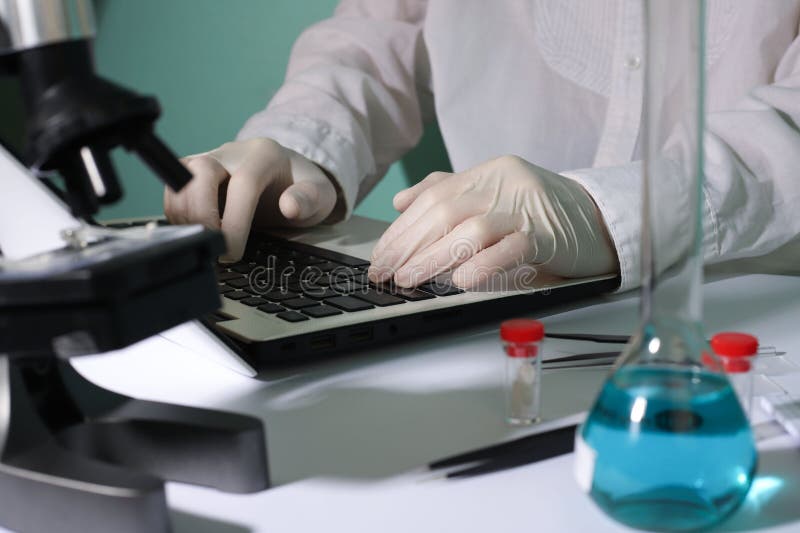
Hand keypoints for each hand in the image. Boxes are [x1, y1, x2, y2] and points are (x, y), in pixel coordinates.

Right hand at [164, 138, 336, 260]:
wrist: (288, 174)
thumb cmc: (302, 187)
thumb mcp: (319, 194)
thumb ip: (309, 200)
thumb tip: (290, 207)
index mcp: (265, 155)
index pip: (243, 184)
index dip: (234, 221)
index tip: (233, 250)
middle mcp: (233, 152)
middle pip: (201, 172)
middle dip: (202, 214)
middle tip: (214, 245)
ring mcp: (210, 158)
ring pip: (180, 178)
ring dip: (185, 215)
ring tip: (205, 241)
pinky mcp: (194, 172)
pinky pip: (174, 188)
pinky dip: (178, 213)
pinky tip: (196, 232)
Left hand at [368, 155, 617, 288]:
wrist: (600, 220)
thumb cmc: (541, 214)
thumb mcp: (494, 195)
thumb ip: (449, 193)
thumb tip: (403, 203)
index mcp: (487, 173)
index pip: (432, 197)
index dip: (401, 228)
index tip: (380, 255)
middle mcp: (504, 183)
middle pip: (444, 212)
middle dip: (407, 245)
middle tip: (384, 272)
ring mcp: (526, 207)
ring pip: (470, 230)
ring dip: (433, 258)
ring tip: (409, 280)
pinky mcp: (547, 234)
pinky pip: (510, 249)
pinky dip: (482, 266)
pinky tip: (459, 281)